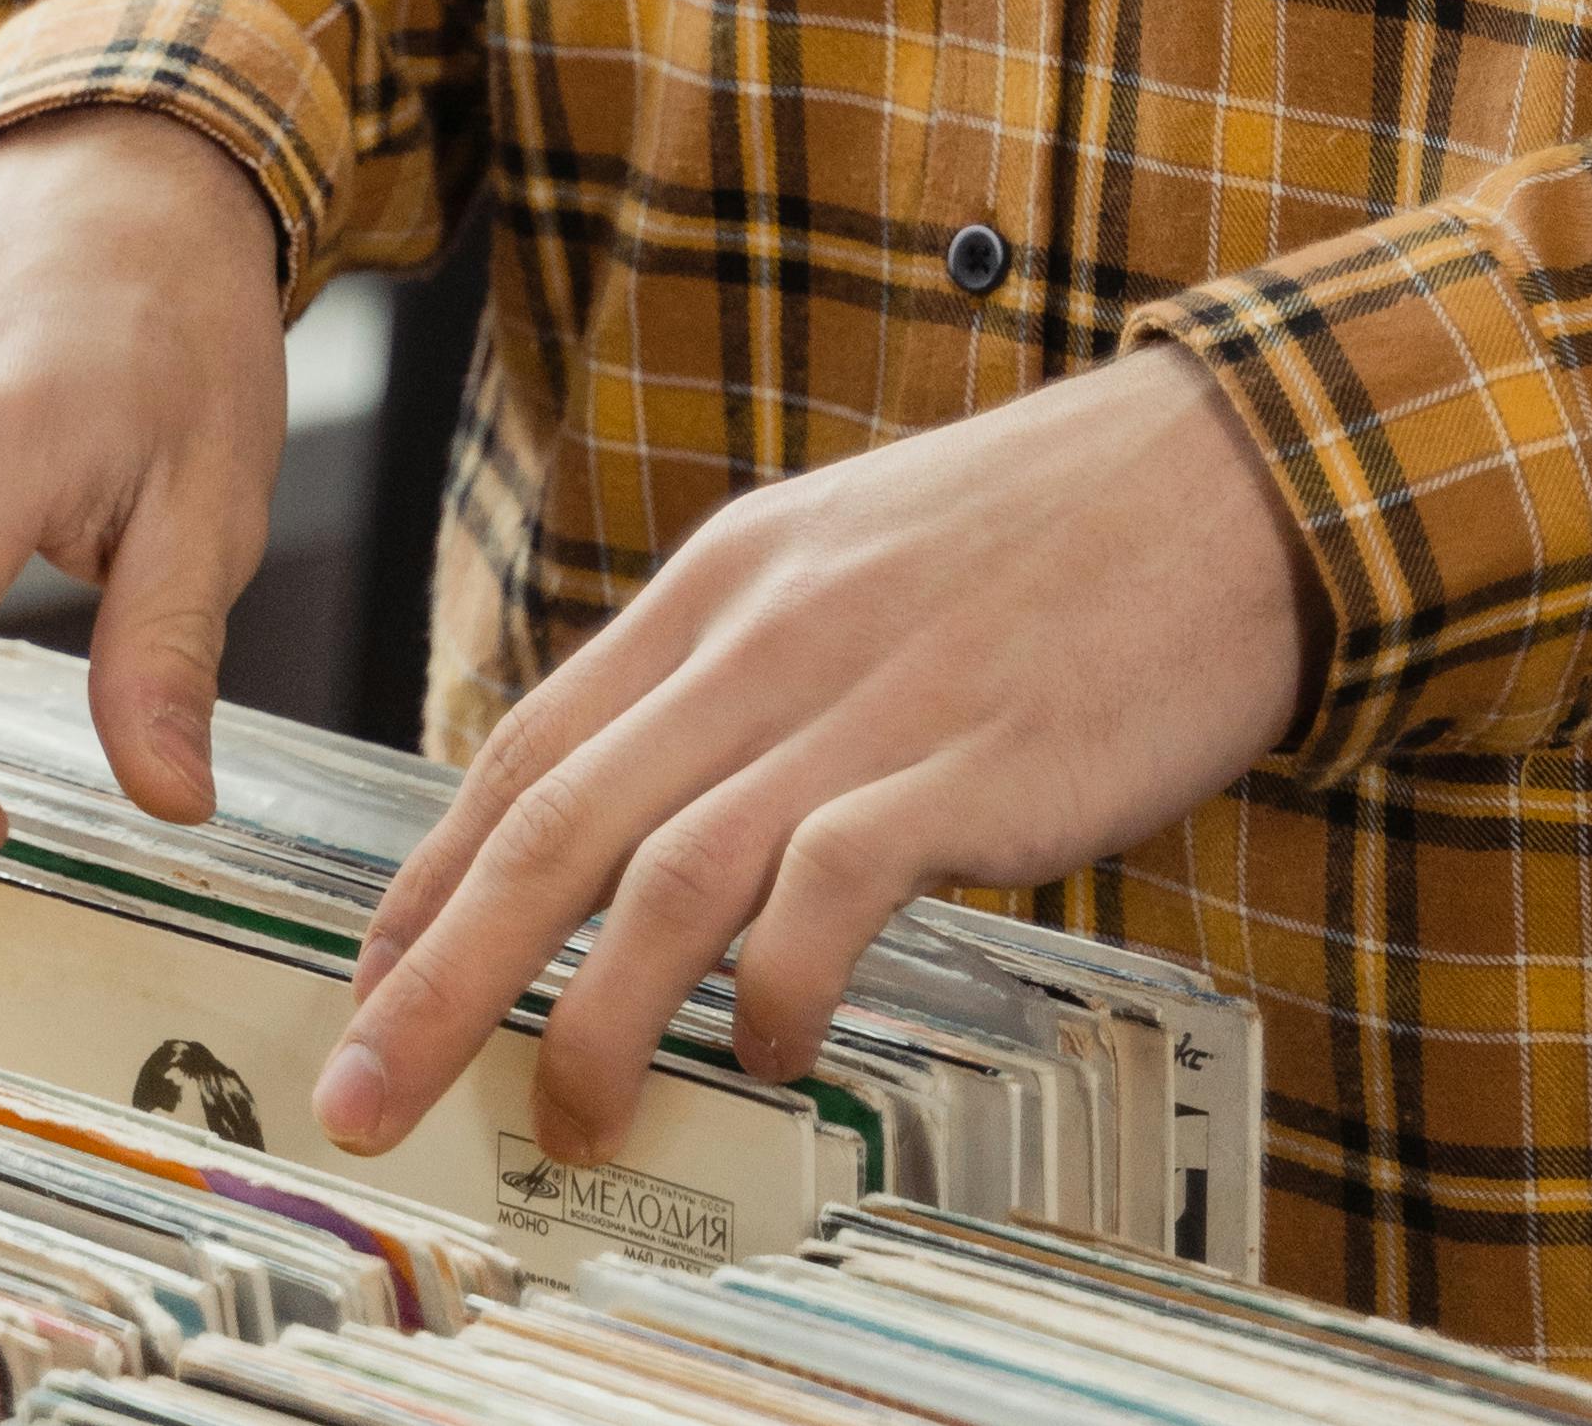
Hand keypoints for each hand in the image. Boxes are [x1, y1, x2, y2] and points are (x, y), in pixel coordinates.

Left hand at [313, 342, 1319, 1162]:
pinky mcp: (963, 763)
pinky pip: (826, 894)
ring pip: (664, 875)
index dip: (431, 876)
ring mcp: (860, 696)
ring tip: (554, 1119)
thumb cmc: (1048, 535)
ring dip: (586, 1016)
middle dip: (437, 975)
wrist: (1229, 473)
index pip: (531, 743)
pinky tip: (767, 1055)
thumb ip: (747, 669)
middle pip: (555, 821)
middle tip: (361, 1091)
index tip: (369, 981)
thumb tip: (651, 806)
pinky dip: (776, 990)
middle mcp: (764, 633)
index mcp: (724, 581)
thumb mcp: (851, 560)